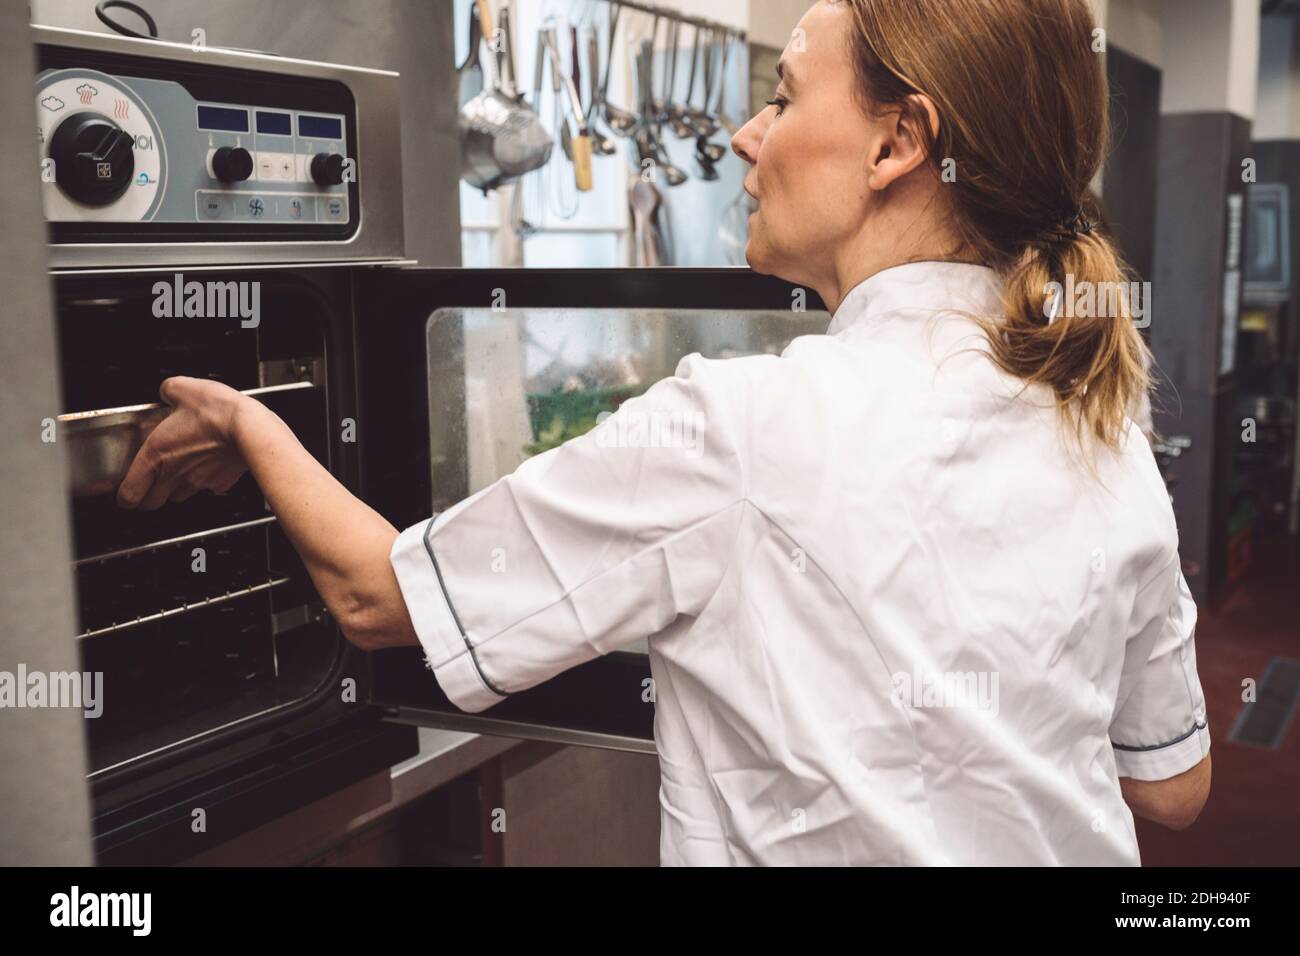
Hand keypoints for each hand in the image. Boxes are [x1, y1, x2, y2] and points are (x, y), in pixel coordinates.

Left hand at [117, 377, 251, 510]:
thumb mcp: (182, 387)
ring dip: (176, 488)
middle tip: (150, 485)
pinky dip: (206, 481)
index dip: (125, 497)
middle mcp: (175, 473)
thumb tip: (169, 392)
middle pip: (152, 503)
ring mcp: (199, 482)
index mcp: (156, 454)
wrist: (251, 428)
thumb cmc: (217, 412)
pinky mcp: (221, 483)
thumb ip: (168, 391)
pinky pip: (209, 487)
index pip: (130, 493)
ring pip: (179, 496)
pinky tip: (210, 464)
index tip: (127, 494)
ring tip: (182, 470)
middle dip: (148, 496)